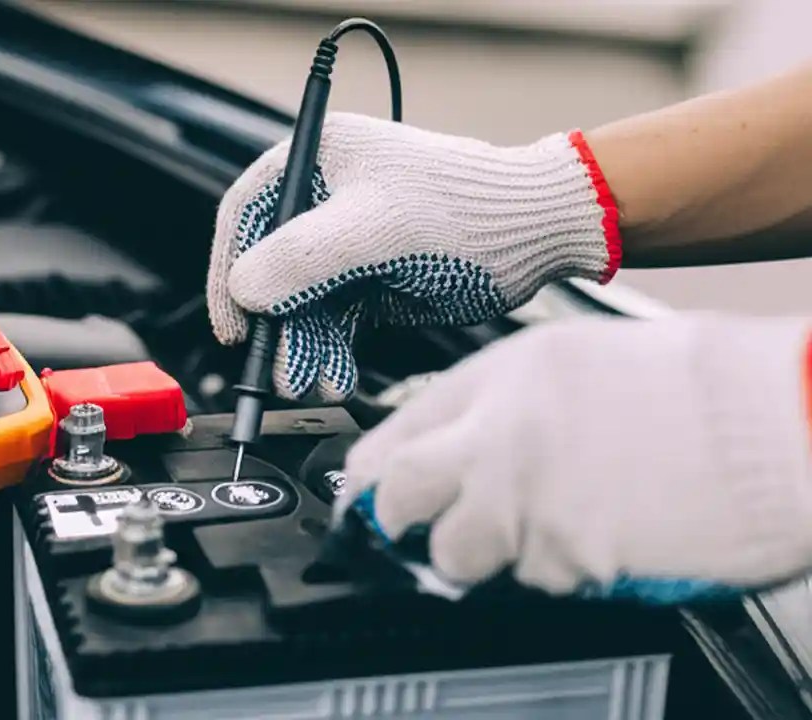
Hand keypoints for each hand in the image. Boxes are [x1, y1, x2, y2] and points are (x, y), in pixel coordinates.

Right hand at [208, 113, 621, 400]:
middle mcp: (327, 201)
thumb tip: (244, 289)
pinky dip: (329, 352)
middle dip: (275, 324)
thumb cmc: (468, 208)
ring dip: (302, 347)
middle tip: (279, 368)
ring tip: (313, 381)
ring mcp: (349, 244)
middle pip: (272, 269)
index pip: (247, 214)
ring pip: (302, 305)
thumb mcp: (376, 227)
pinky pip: (333, 323)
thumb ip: (303, 257)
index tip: (234, 318)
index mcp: (319, 160)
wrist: (537, 233)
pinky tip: (334, 376)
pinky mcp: (371, 281)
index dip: (231, 267)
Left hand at [335, 316, 811, 600]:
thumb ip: (513, 402)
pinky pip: (533, 581)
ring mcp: (527, 497)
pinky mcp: (566, 555)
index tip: (369, 490)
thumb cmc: (709, 386)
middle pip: (398, 491)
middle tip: (415, 529)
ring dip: (484, 556)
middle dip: (400, 519)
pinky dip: (556, 574)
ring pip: (458, 552)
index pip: (400, 427)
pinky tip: (601, 541)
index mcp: (505, 374)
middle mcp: (499, 432)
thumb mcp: (585, 361)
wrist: (780, 419)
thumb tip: (469, 441)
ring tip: (543, 533)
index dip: (376, 468)